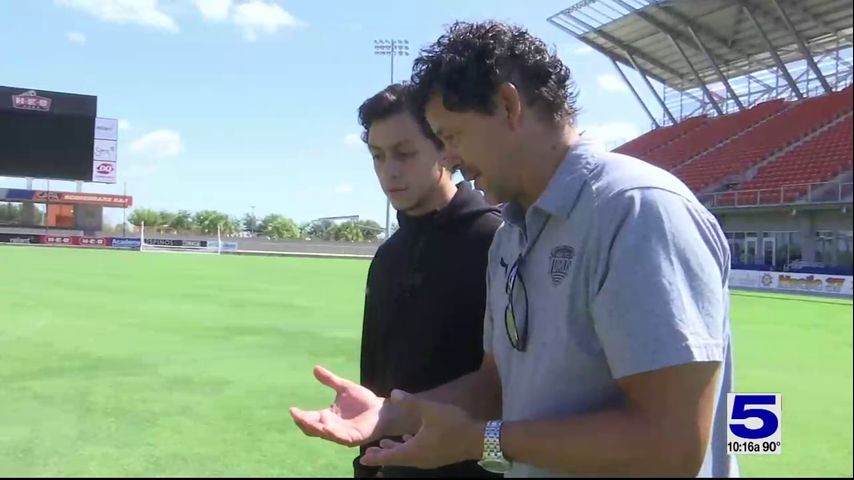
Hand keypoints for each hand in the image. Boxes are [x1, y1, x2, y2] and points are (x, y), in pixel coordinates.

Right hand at [290, 366, 387, 446]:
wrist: (382, 409)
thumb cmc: (364, 400)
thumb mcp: (344, 387)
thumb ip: (330, 379)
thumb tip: (315, 368)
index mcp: (328, 417)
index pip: (310, 419)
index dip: (300, 416)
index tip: (292, 409)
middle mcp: (332, 427)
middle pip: (313, 429)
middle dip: (303, 423)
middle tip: (296, 415)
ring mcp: (341, 434)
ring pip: (323, 434)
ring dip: (314, 428)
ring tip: (306, 420)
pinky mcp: (352, 438)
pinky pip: (339, 437)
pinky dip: (331, 433)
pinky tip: (326, 426)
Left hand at [360, 391, 484, 469]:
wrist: (480, 439)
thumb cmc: (453, 424)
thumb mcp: (430, 410)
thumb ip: (410, 402)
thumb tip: (393, 394)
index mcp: (414, 451)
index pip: (389, 456)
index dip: (375, 457)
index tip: (362, 459)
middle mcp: (420, 460)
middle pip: (397, 459)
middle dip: (382, 455)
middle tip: (367, 455)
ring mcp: (430, 460)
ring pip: (408, 457)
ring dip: (396, 451)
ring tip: (384, 446)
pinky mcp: (439, 457)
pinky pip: (418, 454)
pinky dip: (409, 448)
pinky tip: (409, 439)